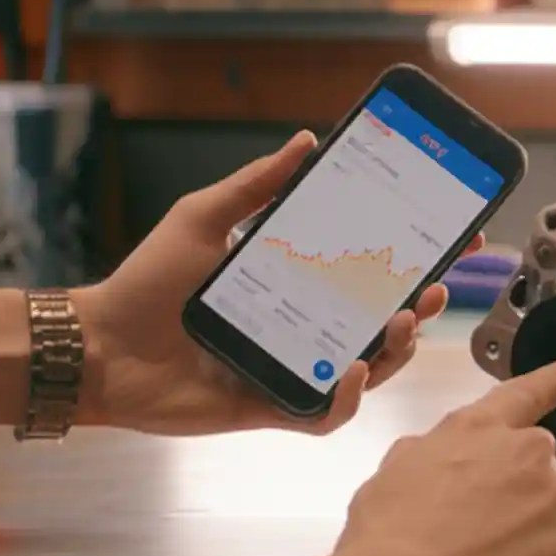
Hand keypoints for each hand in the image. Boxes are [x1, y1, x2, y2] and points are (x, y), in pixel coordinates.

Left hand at [72, 130, 483, 435]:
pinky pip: (328, 414)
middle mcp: (305, 327)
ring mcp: (294, 369)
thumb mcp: (204, 218)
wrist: (101, 345)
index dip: (417, 259)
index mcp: (298, 284)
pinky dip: (348, 397)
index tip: (455, 238)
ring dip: (396, 349)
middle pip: (383, 323)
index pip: (370, 271)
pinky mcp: (275, 407)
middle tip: (433, 287)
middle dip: (420, 307)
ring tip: (401, 321)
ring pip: (370, 370)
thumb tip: (306, 141)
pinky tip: (352, 369)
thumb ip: (256, 184)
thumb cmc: (147, 283)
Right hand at [258, 356, 555, 555]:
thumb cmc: (389, 540)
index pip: (526, 394)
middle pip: (542, 475)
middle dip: (524, 505)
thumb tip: (444, 464)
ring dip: (541, 542)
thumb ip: (435, 455)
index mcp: (480, 431)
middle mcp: (531, 451)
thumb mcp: (395, 474)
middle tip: (488, 542)